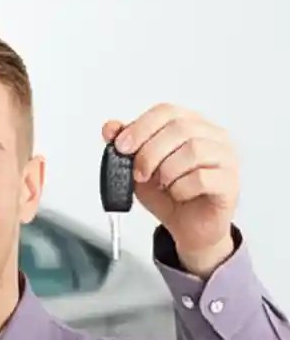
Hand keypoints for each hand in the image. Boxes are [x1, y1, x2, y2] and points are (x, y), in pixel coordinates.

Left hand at [103, 104, 238, 276]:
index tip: (122, 146)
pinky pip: (203, 178)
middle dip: (150, 153)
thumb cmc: (168, 194)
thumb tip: (110, 127)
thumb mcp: (137, 169)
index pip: (166, 111)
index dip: (140, 127)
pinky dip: (181, 189)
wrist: (187, 228)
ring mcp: (225, 158)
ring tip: (163, 185)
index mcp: (190, 126)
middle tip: (139, 174)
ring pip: (194, 150)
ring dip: (167, 172)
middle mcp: (212, 137)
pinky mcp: (230, 182)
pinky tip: (178, 194)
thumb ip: (125, 147)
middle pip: (179, 128)